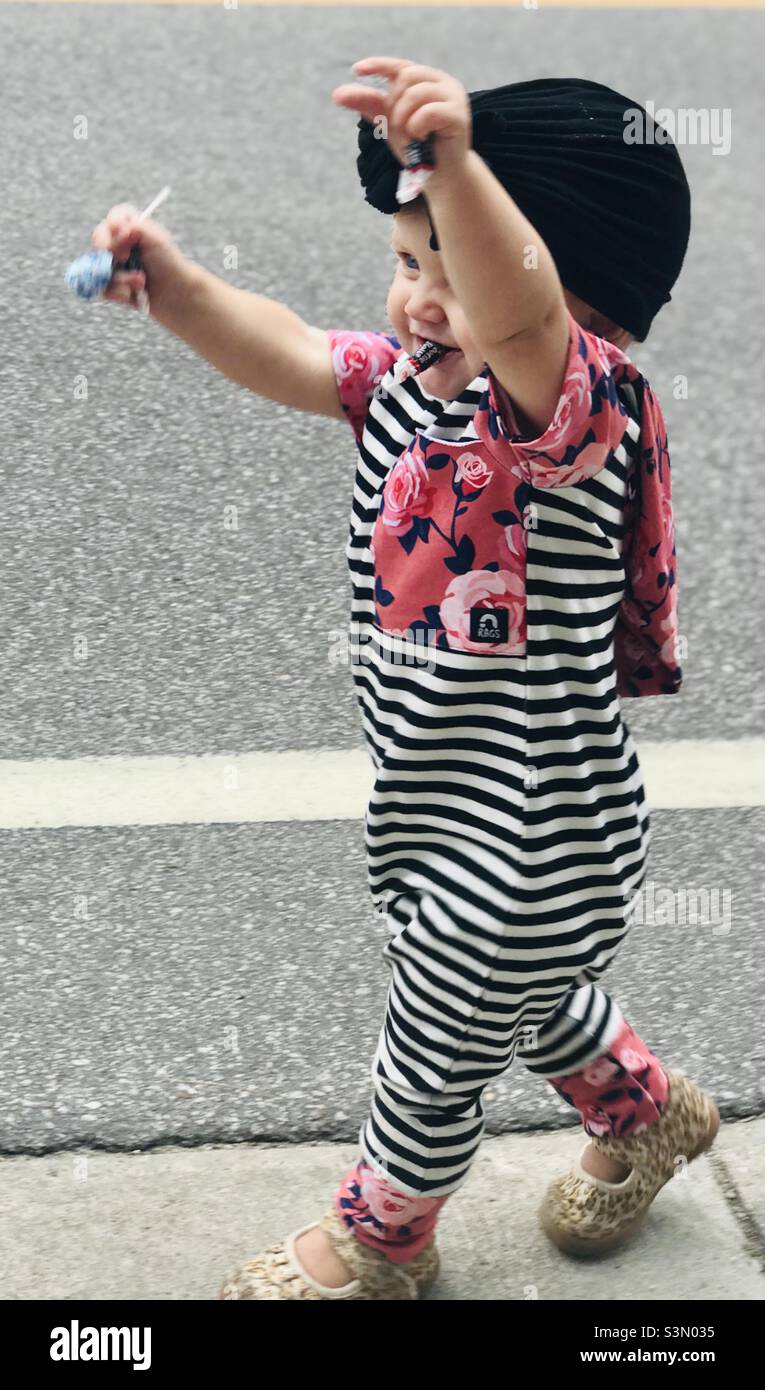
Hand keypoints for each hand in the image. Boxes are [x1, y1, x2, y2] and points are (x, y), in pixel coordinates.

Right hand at [91, 203, 189, 313]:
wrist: (177, 296)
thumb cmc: (170, 264)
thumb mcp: (157, 239)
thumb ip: (136, 227)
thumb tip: (115, 226)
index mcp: (131, 229)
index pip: (112, 220)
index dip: (113, 228)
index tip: (123, 238)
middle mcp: (120, 245)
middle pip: (98, 241)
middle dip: (112, 252)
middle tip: (126, 258)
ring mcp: (115, 266)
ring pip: (99, 268)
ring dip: (121, 277)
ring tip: (141, 283)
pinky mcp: (114, 287)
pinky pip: (103, 289)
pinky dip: (118, 292)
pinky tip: (132, 295)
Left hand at [332, 55, 471, 182]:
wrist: (440, 178)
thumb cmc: (418, 149)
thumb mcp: (389, 123)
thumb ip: (369, 105)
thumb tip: (337, 94)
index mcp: (427, 81)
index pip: (401, 66)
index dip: (379, 65)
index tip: (356, 70)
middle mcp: (442, 83)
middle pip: (407, 77)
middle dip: (394, 105)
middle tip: (398, 129)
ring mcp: (454, 97)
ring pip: (416, 94)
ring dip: (404, 120)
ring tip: (410, 137)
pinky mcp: (459, 115)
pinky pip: (429, 112)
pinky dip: (417, 126)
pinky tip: (420, 138)